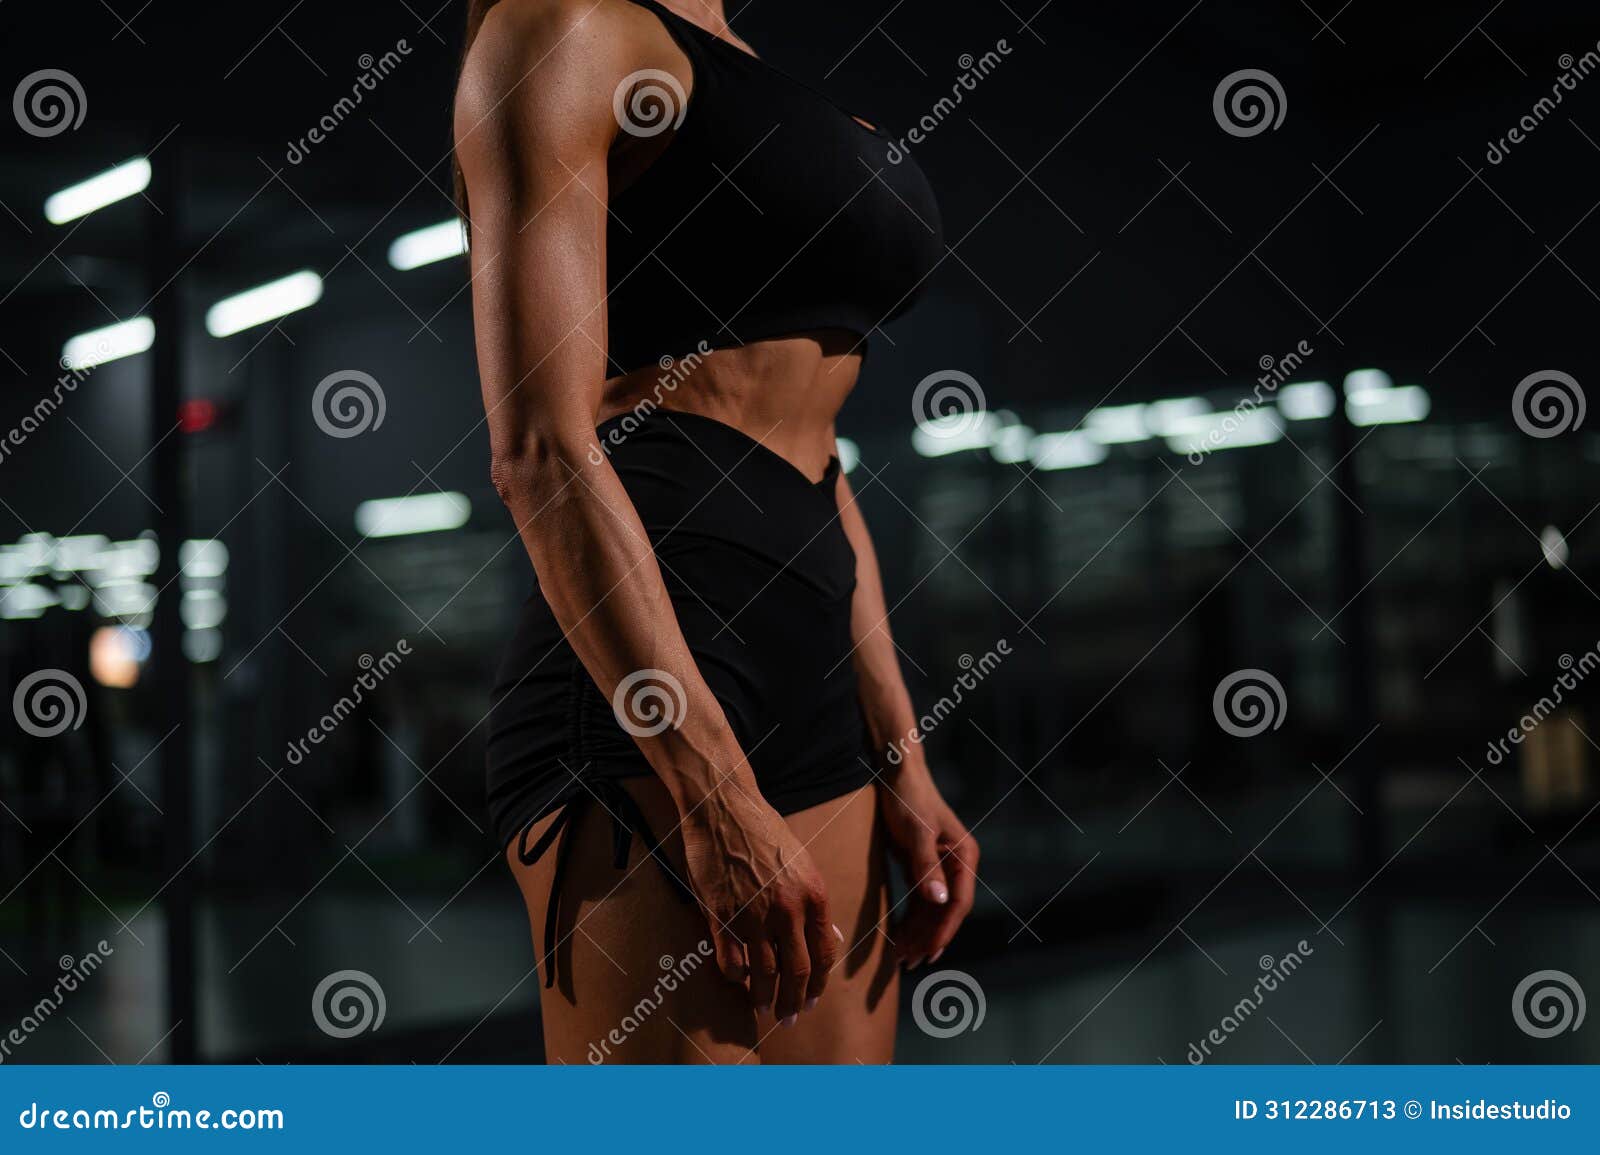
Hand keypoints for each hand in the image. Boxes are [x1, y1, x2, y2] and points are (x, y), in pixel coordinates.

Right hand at [678, 779, 839, 1022]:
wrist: (723, 807)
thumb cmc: (764, 832)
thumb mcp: (803, 863)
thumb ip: (815, 904)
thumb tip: (830, 938)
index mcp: (814, 895)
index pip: (823, 954)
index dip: (819, 984)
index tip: (813, 999)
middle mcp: (787, 908)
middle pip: (797, 971)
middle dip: (795, 1000)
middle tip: (790, 1017)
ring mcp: (752, 914)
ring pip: (764, 972)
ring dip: (764, 996)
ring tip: (763, 1007)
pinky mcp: (721, 915)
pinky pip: (731, 960)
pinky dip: (735, 976)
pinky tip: (738, 979)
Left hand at [879, 767, 978, 967]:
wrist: (896, 773)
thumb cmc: (909, 798)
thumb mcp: (916, 833)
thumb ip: (926, 867)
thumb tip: (940, 901)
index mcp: (964, 857)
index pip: (959, 903)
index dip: (944, 930)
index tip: (929, 953)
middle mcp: (956, 865)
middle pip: (945, 911)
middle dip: (928, 938)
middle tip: (908, 963)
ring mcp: (939, 867)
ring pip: (932, 909)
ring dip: (918, 933)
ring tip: (901, 958)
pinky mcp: (922, 866)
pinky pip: (919, 900)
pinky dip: (910, 919)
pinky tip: (898, 936)